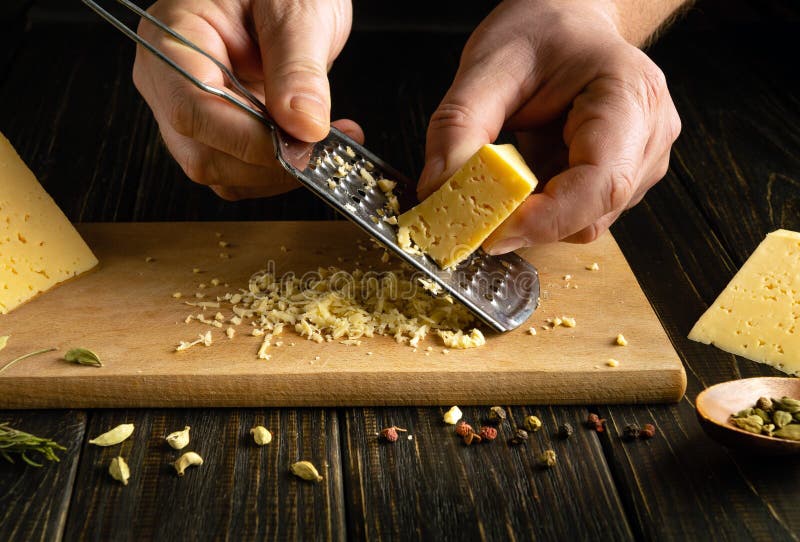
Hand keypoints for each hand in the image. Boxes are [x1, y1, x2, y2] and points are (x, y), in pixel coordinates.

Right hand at [132, 0, 361, 200]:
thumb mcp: (295, 10)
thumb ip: (298, 68)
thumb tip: (302, 126)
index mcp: (172, 39)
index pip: (193, 110)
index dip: (246, 139)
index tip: (296, 144)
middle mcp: (172, 82)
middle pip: (203, 154)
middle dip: (268, 162)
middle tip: (324, 146)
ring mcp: (196, 110)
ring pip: (224, 173)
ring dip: (281, 171)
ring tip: (331, 142)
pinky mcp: (224, 130)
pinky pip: (244, 171)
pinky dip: (283, 168)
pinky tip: (315, 145)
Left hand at [418, 0, 681, 249]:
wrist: (569, 21)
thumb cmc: (541, 33)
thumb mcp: (488, 67)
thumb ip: (458, 127)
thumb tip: (439, 188)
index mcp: (629, 96)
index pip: (601, 183)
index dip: (547, 218)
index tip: (492, 230)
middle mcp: (647, 135)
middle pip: (590, 214)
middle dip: (530, 222)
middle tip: (478, 212)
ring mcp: (642, 161)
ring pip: (583, 222)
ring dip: (534, 214)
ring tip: (508, 171)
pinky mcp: (624, 178)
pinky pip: (578, 215)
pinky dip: (541, 208)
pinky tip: (529, 171)